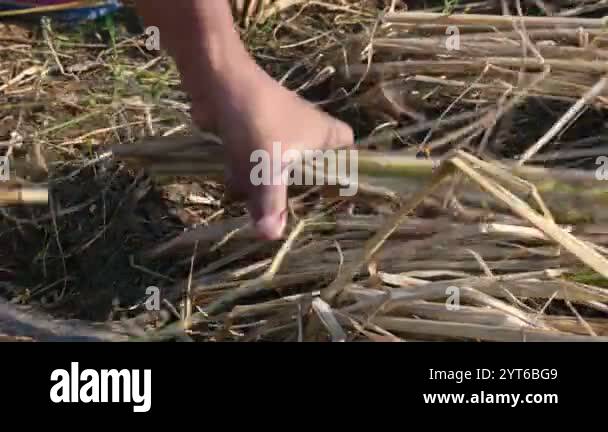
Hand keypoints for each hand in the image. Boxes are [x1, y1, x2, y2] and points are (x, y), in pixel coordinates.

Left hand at [190, 60, 353, 239]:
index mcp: (329, 138)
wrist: (218, 82)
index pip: (352, 165)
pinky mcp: (258, 141)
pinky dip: (250, 181)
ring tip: (264, 215)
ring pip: (285, 174)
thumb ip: (272, 202)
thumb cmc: (257, 119)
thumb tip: (271, 237)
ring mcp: (284, 139)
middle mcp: (312, 138)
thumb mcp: (268, 166)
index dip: (345, 187)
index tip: (336, 211)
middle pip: (316, 176)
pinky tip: (240, 194)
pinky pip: (260, 169)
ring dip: (271, 192)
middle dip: (301, 198)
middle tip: (294, 222)